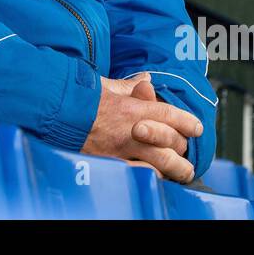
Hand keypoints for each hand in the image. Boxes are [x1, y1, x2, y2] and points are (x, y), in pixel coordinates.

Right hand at [81, 72, 202, 183]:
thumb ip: (129, 85)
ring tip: (184, 171)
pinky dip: (153, 175)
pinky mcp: (114, 163)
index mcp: (134, 108)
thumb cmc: (81, 98)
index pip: (170, 114)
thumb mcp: (107, 85)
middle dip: (183, 146)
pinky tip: (158, 176)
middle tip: (187, 150)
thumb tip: (145, 79)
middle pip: (172, 141)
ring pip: (163, 163)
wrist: (57, 114)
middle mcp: (134, 131)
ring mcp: (125, 150)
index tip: (197, 128)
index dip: (188, 122)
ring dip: (177, 168)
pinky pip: (141, 173)